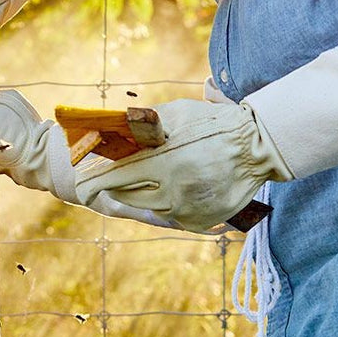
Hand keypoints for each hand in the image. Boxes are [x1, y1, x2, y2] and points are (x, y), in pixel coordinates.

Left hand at [75, 98, 291, 231]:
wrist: (257, 148)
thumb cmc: (213, 125)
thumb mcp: (177, 114)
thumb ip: (143, 125)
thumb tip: (110, 129)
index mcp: (163, 163)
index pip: (113, 177)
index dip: (92, 181)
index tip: (80, 183)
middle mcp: (172, 192)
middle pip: (123, 195)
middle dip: (113, 186)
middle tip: (110, 178)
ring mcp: (184, 210)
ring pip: (145, 206)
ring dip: (141, 193)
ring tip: (155, 175)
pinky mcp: (196, 222)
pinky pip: (168, 215)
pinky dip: (166, 203)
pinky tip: (179, 186)